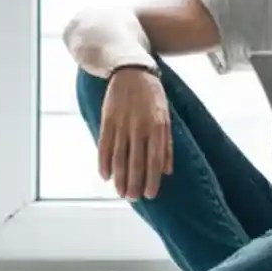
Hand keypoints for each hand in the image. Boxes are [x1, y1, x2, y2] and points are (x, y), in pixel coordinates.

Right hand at [98, 68, 171, 199]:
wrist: (131, 71)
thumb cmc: (153, 97)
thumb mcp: (166, 117)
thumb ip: (167, 144)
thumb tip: (167, 170)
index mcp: (156, 127)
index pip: (154, 160)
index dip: (152, 179)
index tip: (150, 195)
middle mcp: (139, 128)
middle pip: (135, 162)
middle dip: (134, 183)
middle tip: (133, 199)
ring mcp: (121, 124)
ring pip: (119, 157)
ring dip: (119, 178)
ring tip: (120, 193)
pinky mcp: (107, 120)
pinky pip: (104, 145)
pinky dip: (103, 162)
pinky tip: (105, 176)